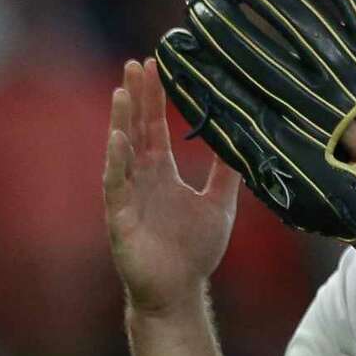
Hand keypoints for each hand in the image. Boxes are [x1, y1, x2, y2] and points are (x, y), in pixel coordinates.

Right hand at [104, 57, 241, 313]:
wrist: (179, 291)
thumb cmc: (194, 251)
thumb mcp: (219, 204)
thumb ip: (225, 173)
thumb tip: (240, 142)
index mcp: (161, 172)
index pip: (155, 127)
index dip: (154, 98)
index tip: (155, 66)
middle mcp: (142, 178)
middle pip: (136, 129)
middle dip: (136, 98)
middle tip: (136, 63)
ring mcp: (128, 196)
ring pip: (121, 151)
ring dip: (121, 122)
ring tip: (123, 92)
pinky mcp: (120, 218)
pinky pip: (116, 186)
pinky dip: (116, 163)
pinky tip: (118, 141)